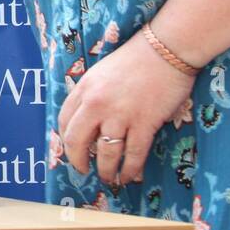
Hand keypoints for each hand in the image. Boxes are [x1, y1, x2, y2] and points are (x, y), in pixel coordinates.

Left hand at [57, 30, 196, 185]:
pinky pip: (134, 154)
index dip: (65, 141)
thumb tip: (87, 121)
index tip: (71, 151)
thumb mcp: (100, 73)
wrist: (165, 50)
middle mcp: (96, 104)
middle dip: (78, 161)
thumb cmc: (134, 59)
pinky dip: (130, 169)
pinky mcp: (144, 123)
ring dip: (106, 170)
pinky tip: (128, 177)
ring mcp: (120, 115)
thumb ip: (90, 95)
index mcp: (83, 89)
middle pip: (77, 141)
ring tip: (108, 178)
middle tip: (83, 171)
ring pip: (106, 153)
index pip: (64, 121)